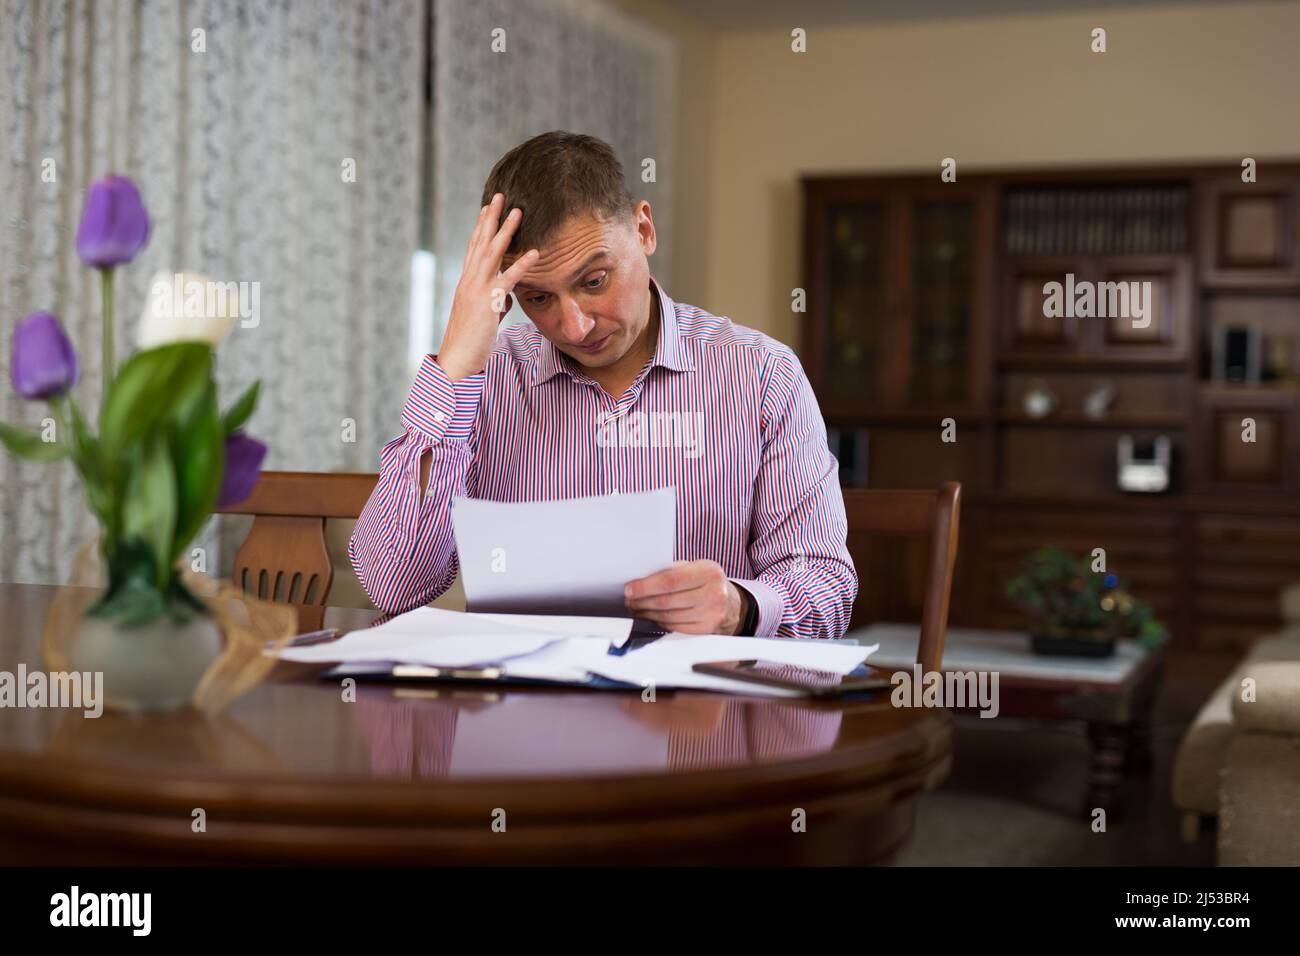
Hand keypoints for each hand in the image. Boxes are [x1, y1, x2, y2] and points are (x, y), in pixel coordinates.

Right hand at [437, 193, 538, 381]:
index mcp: (466, 283)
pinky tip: (535, 253)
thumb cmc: (471, 341)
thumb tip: (508, 296)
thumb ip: (495, 302)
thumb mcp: (484, 317)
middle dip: (490, 218)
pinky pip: (507, 281)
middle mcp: (468, 282)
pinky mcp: (487, 304)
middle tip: (499, 196)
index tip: (488, 208)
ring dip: (505, 232)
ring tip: (517, 213)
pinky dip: (522, 265)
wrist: (457, 360)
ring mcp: (476, 291)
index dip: (481, 227)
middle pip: (480, 243)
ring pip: (492, 254)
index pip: (474, 248)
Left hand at [624, 560, 745, 634]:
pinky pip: (675, 627)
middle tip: (629, 600)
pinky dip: (659, 622)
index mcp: (709, 572)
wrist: (732, 604)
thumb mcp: (695, 568)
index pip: (670, 581)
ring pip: (668, 616)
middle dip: (642, 601)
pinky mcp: (706, 630)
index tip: (629, 589)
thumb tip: (640, 578)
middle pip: (667, 601)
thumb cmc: (707, 582)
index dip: (646, 586)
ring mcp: (711, 615)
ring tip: (636, 608)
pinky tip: (651, 617)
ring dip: (647, 613)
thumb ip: (672, 570)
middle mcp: (714, 594)